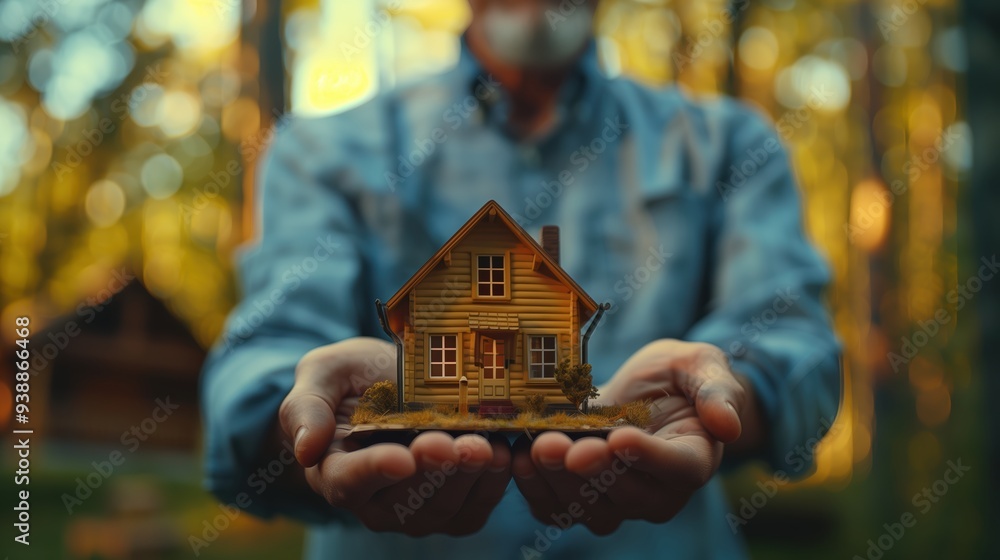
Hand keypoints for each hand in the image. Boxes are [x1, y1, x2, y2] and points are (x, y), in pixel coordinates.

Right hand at [279, 337, 511, 535]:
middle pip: (404, 502)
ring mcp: (416, 508)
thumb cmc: (350, 378)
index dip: (376, 471)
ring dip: (466, 479)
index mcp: (334, 470)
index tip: (401, 456)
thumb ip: (306, 408)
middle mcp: (375, 501)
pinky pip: (472, 510)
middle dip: (432, 472)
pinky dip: (491, 486)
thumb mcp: (322, 374)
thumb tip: (304, 450)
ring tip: (484, 445)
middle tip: (452, 442)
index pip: (349, 482)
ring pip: (442, 509)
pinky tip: (504, 454)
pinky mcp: (453, 505)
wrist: (392, 383)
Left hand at [512, 340, 749, 533]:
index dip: (648, 458)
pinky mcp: (584, 498)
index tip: (620, 438)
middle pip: (629, 495)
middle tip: (566, 445)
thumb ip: (716, 391)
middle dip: (594, 470)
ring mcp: (619, 500)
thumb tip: (728, 425)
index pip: (678, 469)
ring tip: (538, 447)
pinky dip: (537, 491)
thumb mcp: (702, 366)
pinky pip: (559, 510)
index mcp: (694, 458)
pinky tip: (520, 459)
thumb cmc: (680, 376)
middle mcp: (659, 491)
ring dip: (561, 482)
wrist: (646, 391)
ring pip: (592, 509)